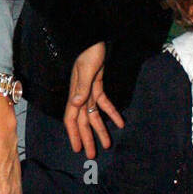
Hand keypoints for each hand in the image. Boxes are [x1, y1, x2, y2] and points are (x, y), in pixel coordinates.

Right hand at [64, 42, 123, 158]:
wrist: (94, 39)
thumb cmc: (88, 52)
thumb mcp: (86, 70)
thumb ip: (82, 88)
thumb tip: (75, 104)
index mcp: (75, 94)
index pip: (71, 118)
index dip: (74, 134)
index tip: (77, 148)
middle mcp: (80, 96)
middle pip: (83, 121)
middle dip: (87, 138)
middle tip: (92, 154)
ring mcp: (89, 91)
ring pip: (94, 115)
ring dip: (100, 129)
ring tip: (107, 144)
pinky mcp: (98, 86)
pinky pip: (104, 103)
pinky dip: (111, 113)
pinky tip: (121, 122)